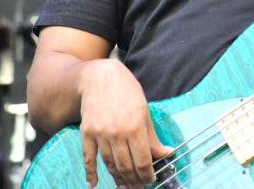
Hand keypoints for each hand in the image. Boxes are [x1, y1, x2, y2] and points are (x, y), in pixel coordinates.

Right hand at [78, 59, 172, 187]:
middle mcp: (117, 132)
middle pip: (126, 166)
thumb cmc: (127, 91)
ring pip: (110, 164)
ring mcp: (100, 133)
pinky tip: (94, 183)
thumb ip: (153, 136)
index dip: (147, 174)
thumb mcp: (145, 111)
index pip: (143, 160)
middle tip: (138, 188)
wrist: (100, 77)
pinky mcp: (87, 133)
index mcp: (135, 127)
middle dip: (133, 181)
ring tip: (124, 187)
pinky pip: (89, 157)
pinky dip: (90, 172)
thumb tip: (167, 153)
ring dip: (117, 178)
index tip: (150, 181)